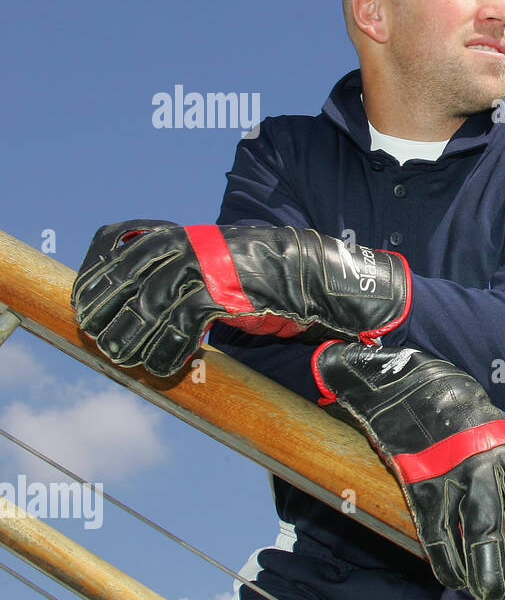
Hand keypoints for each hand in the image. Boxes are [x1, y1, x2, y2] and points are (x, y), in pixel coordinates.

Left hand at [70, 222, 410, 375]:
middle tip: (98, 336)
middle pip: (125, 272)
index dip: (97, 269)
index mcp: (188, 234)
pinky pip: (180, 324)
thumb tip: (153, 300)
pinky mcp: (224, 291)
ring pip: (147, 302)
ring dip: (130, 336)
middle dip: (104, 308)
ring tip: (122, 357)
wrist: (326, 280)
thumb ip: (191, 274)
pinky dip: (167, 350)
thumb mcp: (225, 266)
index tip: (83, 298)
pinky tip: (164, 366)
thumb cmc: (277, 280)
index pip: (121, 238)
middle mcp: (192, 243)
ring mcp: (208, 265)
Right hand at [312, 340, 504, 599]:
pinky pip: (439, 528)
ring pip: (481, 525)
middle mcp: (501, 465)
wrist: (429, 404)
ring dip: (489, 565)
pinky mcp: (427, 485)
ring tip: (495, 595)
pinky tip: (456, 579)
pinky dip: (447, 558)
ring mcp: (462, 474)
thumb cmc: (487, 442)